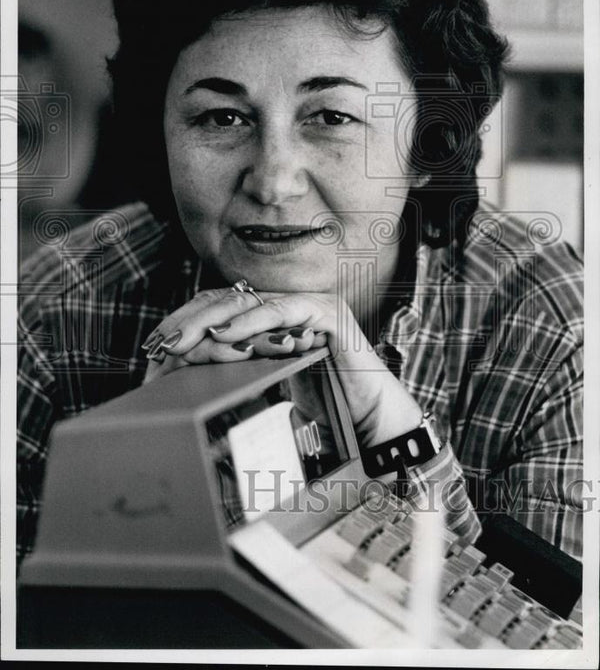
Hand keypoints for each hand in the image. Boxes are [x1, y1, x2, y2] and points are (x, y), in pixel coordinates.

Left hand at [143, 286, 422, 442]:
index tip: (156, 348)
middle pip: (226, 299)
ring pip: (248, 301)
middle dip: (188, 321)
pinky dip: (252, 322)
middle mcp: (287, 306)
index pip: (220, 309)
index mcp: (272, 320)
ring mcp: (308, 305)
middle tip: (160, 344)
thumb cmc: (325, 410)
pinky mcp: (327, 313)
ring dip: (210, 320)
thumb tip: (188, 391)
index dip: (187, 323)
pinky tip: (225, 336)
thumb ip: (237, 383)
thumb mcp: (269, 393)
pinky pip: (283, 310)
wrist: (373, 425)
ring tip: (181, 342)